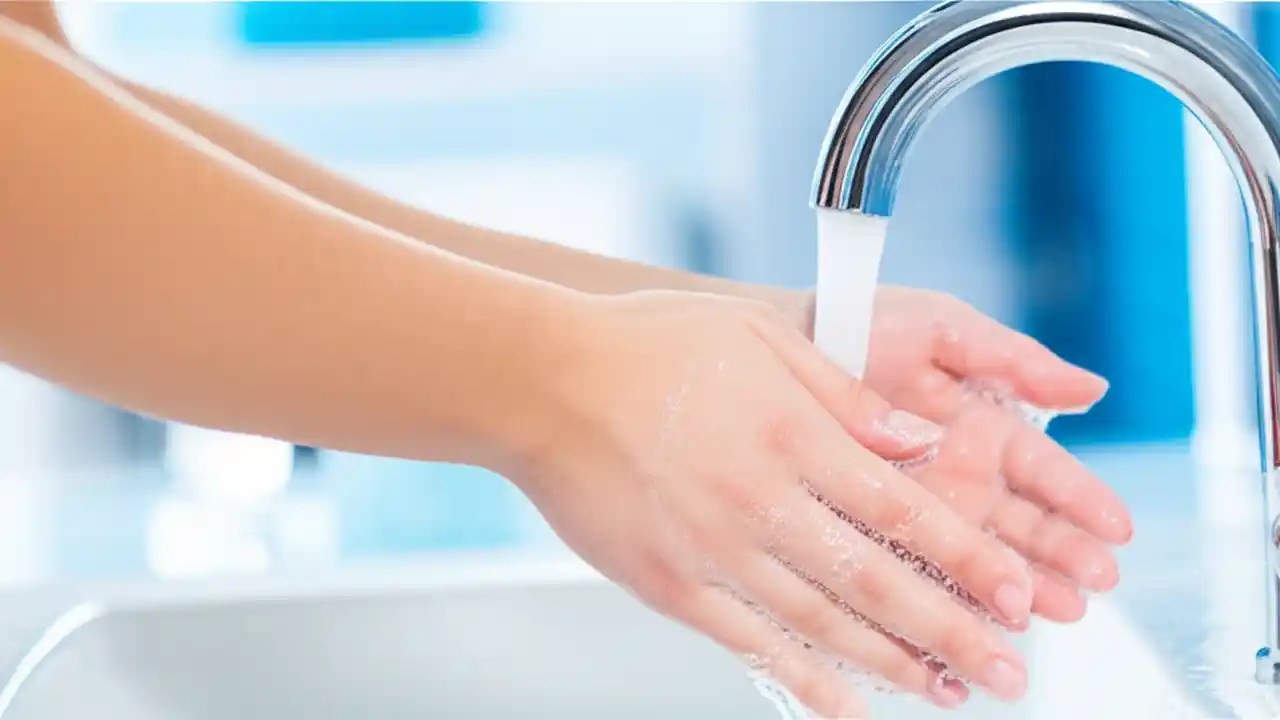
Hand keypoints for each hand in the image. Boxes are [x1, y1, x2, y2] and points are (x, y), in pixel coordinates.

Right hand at [515, 290, 1035, 714]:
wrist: (542, 383)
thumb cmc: (648, 347)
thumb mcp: (759, 339)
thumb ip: (844, 393)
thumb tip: (917, 439)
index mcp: (793, 433)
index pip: (904, 508)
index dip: (969, 557)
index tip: (1020, 594)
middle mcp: (762, 500)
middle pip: (877, 580)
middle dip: (954, 629)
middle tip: (1011, 671)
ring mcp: (714, 550)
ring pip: (823, 621)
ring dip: (895, 662)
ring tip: (951, 691)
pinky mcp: (671, 583)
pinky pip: (749, 640)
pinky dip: (803, 678)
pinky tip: (848, 706)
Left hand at [812, 286, 1132, 622]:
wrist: (780, 341)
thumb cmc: (862, 324)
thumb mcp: (944, 330)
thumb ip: (1014, 361)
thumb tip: (1094, 388)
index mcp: (986, 429)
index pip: (1045, 473)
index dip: (1081, 501)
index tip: (1116, 530)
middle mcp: (961, 477)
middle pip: (1023, 526)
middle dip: (1062, 556)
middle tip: (1094, 584)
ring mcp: (922, 508)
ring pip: (980, 557)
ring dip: (1021, 586)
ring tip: (1054, 612)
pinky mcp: (877, 530)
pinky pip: (919, 569)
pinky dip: (949, 598)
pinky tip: (977, 620)